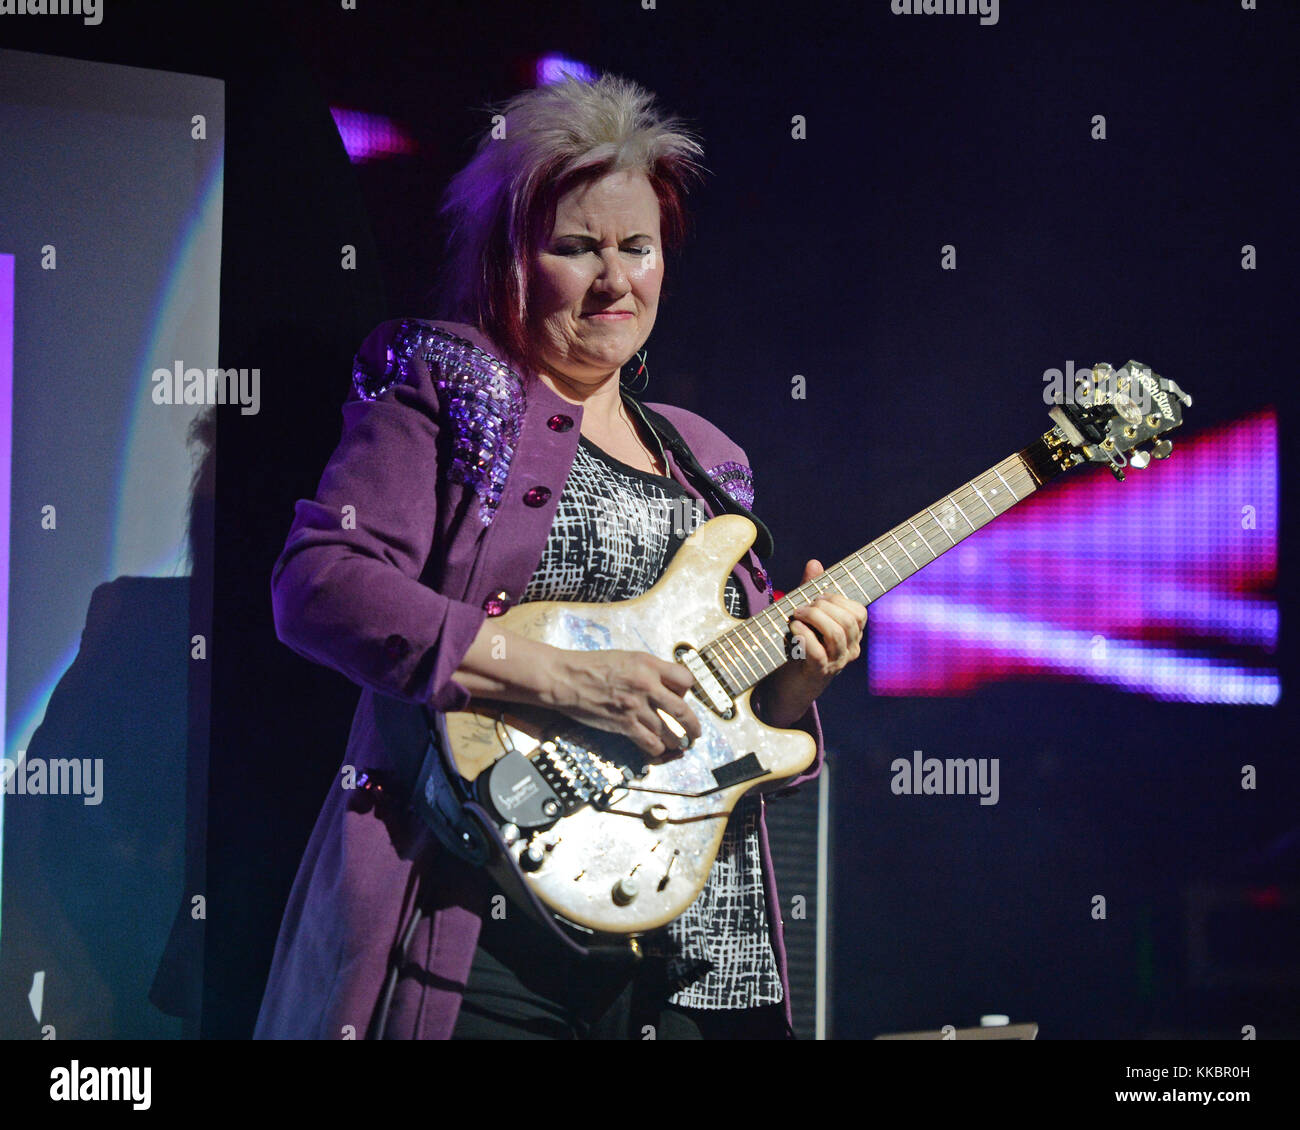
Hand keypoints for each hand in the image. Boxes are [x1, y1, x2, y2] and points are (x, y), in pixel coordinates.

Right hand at [544, 648, 702, 758]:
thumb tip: (663, 683)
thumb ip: (647, 669)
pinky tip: (657, 749)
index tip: (683, 697)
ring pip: (669, 731)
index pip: (685, 679)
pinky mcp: (624, 724)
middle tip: (696, 733)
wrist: (565, 677)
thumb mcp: (626, 657)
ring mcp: (636, 706)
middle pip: (682, 711)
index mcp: (649, 664)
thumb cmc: (591, 665)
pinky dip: (657, 749)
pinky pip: (650, 742)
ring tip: (679, 745)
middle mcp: (647, 685)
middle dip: (693, 726)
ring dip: (677, 741)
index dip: (687, 691)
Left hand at [758, 559, 866, 727]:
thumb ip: (811, 592)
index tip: (817, 598)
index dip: (838, 599)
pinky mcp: (818, 674)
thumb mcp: (805, 617)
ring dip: (813, 618)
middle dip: (823, 606)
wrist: (785, 687)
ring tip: (795, 616)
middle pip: (848, 620)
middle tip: (801, 607)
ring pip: (837, 633)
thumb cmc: (797, 648)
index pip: (859, 612)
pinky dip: (804, 635)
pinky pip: (818, 652)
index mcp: (851, 636)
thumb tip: (815, 563)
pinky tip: (793, 629)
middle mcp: (849, 650)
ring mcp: (836, 664)